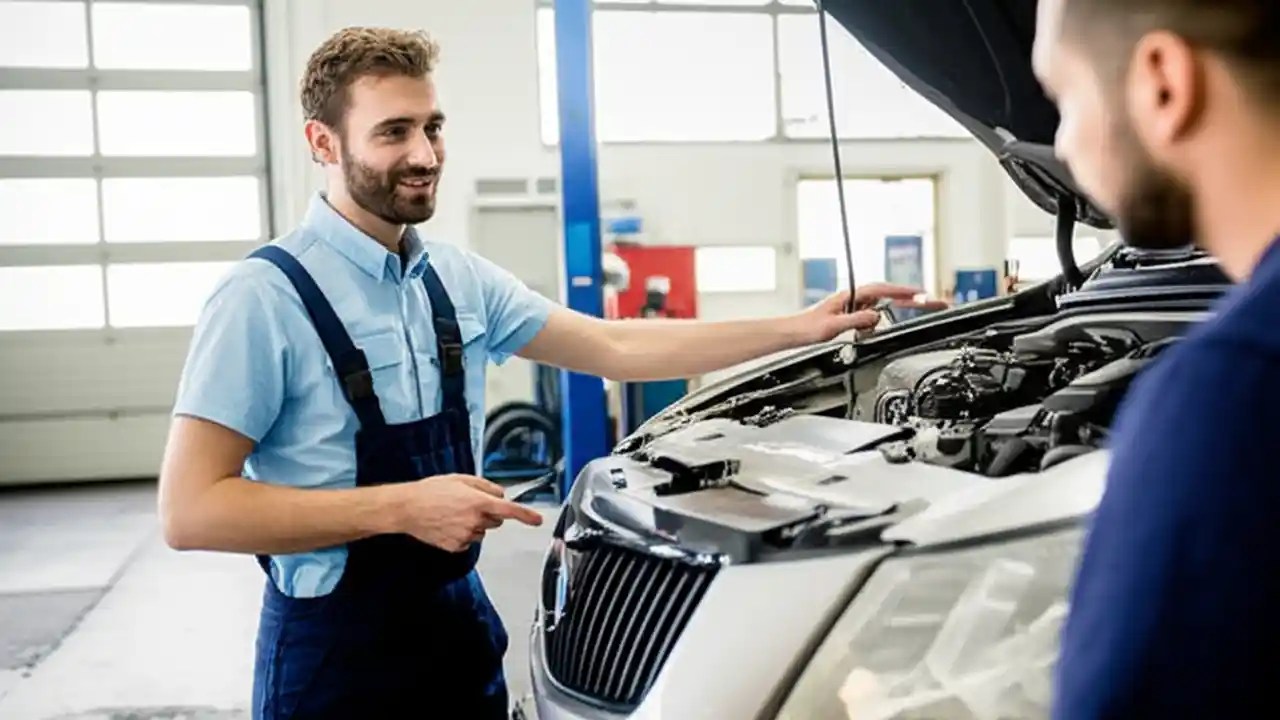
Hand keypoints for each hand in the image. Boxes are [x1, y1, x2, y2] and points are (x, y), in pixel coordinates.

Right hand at [392, 474, 543, 552]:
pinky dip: (462, 534)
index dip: (526, 515)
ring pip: (482, 531)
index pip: (509, 510)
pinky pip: (468, 541)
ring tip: (453, 513)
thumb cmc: (431, 491)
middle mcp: (475, 521)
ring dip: (475, 524)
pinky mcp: (456, 546)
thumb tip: (500, 494)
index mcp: (478, 502)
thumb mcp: (460, 479)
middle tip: (468, 504)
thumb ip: (485, 486)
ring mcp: (466, 536)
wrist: (407, 508)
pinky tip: (447, 524)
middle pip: (496, 520)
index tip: (537, 520)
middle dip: (489, 513)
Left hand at [794, 283, 949, 343]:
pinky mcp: (848, 317)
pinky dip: (882, 318)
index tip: (923, 294)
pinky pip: (871, 316)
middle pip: (887, 295)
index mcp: (850, 296)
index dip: (904, 291)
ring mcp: (851, 307)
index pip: (883, 290)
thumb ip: (857, 320)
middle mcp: (852, 298)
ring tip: (921, 308)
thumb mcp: (833, 326)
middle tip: (935, 302)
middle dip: (911, 298)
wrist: (791, 333)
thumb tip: (876, 316)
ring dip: (899, 306)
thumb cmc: (806, 327)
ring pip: (881, 304)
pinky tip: (884, 325)